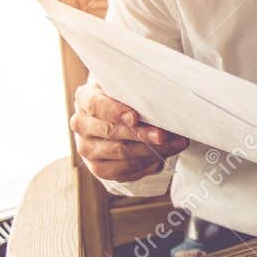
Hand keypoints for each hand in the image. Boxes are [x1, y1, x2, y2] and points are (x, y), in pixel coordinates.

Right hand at [70, 81, 188, 181]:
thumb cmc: (125, 96)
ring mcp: (87, 148)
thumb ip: (135, 90)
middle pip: (111, 133)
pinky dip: (147, 164)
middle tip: (164, 135)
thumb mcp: (126, 85)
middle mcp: (81, 124)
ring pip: (120, 154)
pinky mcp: (99, 167)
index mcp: (85, 98)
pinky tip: (163, 157)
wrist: (117, 114)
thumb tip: (162, 101)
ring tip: (175, 144)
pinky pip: (124, 171)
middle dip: (141, 135)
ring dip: (151, 151)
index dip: (115, 112)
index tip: (135, 117)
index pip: (96, 106)